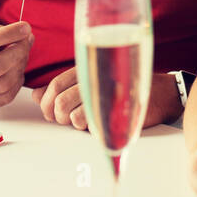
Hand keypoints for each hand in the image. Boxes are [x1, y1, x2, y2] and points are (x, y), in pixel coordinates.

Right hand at [0, 15, 32, 111]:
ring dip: (20, 65)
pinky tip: (16, 69)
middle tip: (26, 40)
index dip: (7, 34)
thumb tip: (16, 32)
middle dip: (19, 51)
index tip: (25, 27)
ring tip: (22, 52)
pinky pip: (5, 97)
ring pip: (4, 83)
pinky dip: (17, 82)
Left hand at [33, 69, 183, 130]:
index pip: (53, 85)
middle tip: (67, 119)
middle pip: (58, 101)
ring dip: (72, 122)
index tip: (49, 112)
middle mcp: (93, 77)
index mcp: (87, 68)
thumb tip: (35, 96)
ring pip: (69, 113)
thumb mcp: (92, 83)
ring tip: (85, 120)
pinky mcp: (112, 108)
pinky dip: (87, 128)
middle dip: (56, 116)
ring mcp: (103, 92)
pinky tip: (98, 122)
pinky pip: (86, 123)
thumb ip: (63, 88)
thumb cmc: (124, 88)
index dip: (45, 102)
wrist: (160, 93)